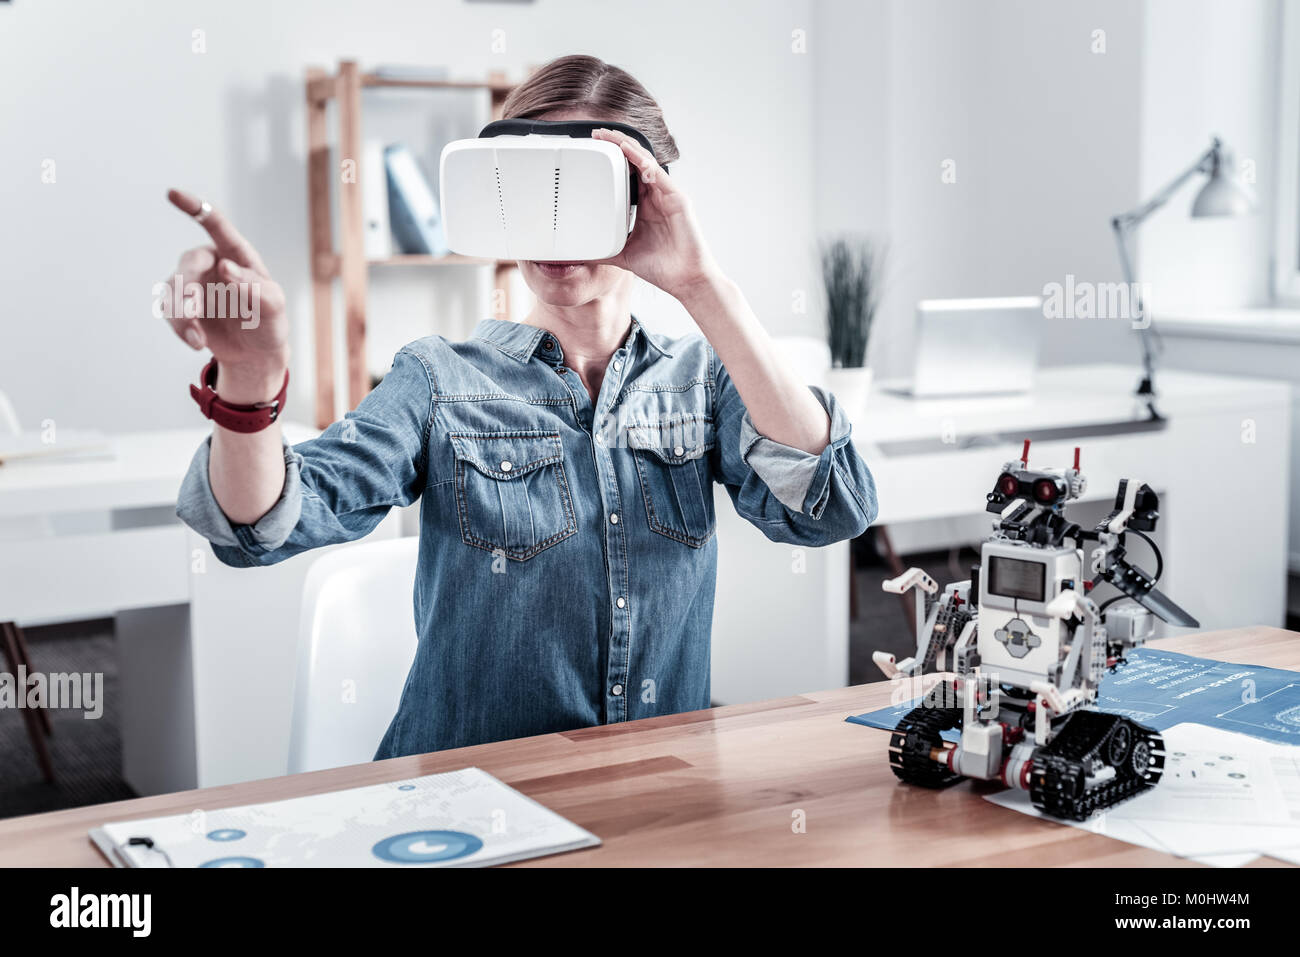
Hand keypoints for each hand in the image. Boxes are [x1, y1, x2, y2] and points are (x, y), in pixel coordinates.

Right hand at [161, 189, 288, 401]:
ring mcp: (194, 284)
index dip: (194, 207)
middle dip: (187, 286)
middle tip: (193, 309)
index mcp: (236, 255)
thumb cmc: (269, 324)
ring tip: (198, 338)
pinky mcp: (182, 306)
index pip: (215, 225)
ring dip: (183, 314)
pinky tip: (197, 343)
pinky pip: (168, 310)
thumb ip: (254, 287)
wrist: (256, 354)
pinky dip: (180, 328)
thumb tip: (225, 267)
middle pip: (188, 263)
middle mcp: (212, 264)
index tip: (173, 193)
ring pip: (173, 288)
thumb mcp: (272, 307)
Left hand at [590, 128, 722, 301]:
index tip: (594, 150)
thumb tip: (580, 252)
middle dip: (617, 145)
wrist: (685, 280)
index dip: (613, 160)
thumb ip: (603, 248)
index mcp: (646, 206)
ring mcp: (668, 195)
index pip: (628, 174)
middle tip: (596, 134)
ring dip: (626, 146)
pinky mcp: (678, 199)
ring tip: (608, 136)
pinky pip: (657, 174)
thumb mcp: (623, 254)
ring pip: (645, 162)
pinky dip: (642, 161)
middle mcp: (657, 196)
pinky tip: (628, 151)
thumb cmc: (661, 267)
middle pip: (636, 161)